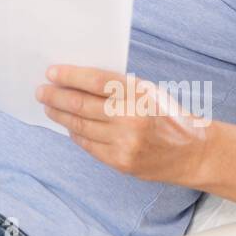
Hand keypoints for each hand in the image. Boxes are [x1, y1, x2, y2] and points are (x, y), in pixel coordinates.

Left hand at [35, 66, 211, 185]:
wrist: (193, 152)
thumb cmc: (168, 115)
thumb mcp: (147, 91)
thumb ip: (116, 87)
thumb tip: (76, 81)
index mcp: (139, 94)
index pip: (95, 81)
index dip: (69, 76)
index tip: (51, 72)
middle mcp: (131, 118)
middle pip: (81, 105)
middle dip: (56, 97)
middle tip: (42, 91)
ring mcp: (125, 143)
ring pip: (80, 126)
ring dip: (60, 115)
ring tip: (49, 107)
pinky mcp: (121, 162)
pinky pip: (88, 145)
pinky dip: (76, 134)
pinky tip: (68, 126)